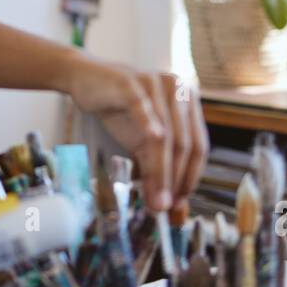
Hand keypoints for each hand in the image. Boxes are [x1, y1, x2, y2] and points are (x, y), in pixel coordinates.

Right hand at [63, 54, 208, 213]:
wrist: (87, 79)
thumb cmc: (119, 110)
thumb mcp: (142, 141)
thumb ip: (156, 167)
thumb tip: (162, 205)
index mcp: (189, 103)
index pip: (199, 146)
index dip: (191, 177)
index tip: (179, 203)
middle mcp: (179, 90)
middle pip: (183, 143)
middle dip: (174, 180)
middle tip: (163, 207)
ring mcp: (156, 84)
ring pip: (165, 134)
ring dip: (161, 169)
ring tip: (154, 196)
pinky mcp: (131, 82)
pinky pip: (142, 105)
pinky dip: (148, 122)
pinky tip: (152, 137)